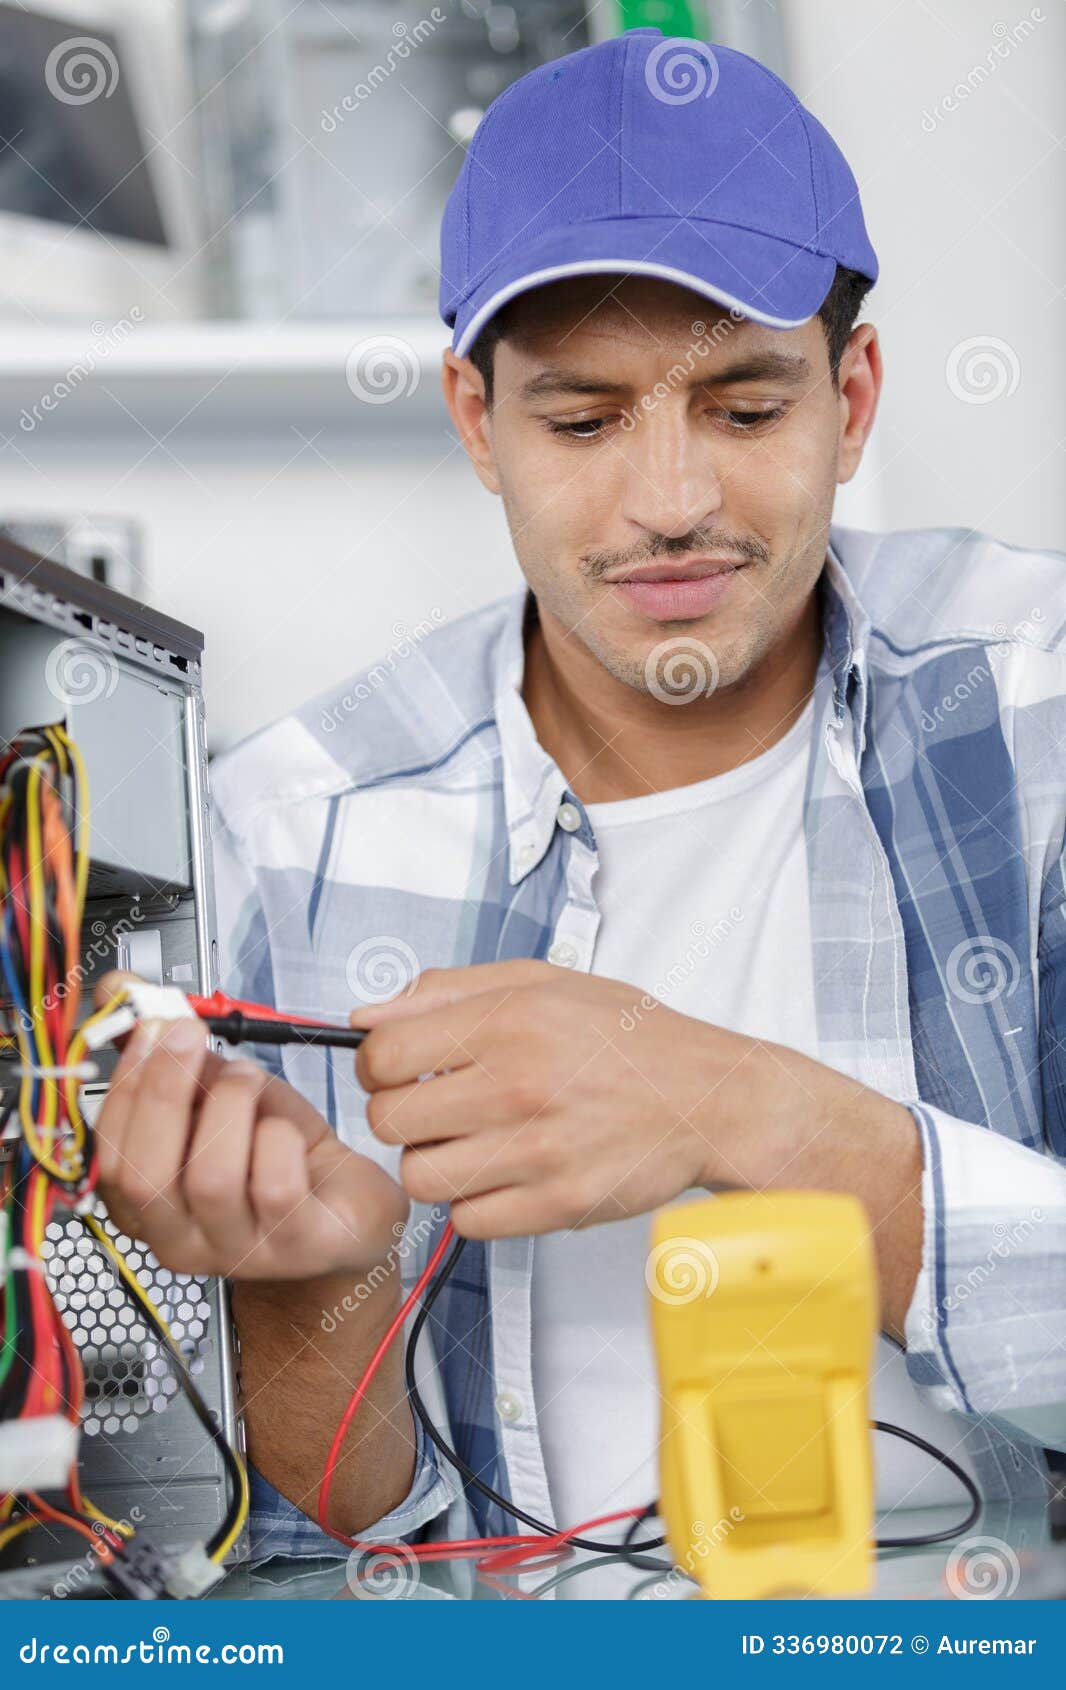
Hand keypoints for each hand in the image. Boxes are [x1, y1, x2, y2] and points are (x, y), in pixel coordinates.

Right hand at [92, 972, 408, 1278]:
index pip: (109, 1155)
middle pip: (145, 1175)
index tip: (150, 1029)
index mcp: (149, 1205)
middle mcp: (182, 1238)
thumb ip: (171, 1052)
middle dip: (165, 1092)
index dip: (125, 1086)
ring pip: (211, 1177)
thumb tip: (123, 992)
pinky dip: (280, 1139)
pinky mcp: (298, 1245)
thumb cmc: (277, 1152)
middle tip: (192, 1037)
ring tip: (249, 1081)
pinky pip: (275, 1186)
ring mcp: (238, 1249)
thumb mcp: (218, 1096)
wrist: (345, 1201)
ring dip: (231, 1106)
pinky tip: (286, 1131)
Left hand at [352, 959, 776, 1238]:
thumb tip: (367, 1013)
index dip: (379, 1064)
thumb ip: (448, 990)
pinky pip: (467, 1221)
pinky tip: (505, 1173)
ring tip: (471, 1142)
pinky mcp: (556, 1204)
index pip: (383, 1054)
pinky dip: (476, 1203)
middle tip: (436, 1108)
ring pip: (420, 1177)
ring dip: (435, 1163)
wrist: (707, 1097)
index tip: (400, 1069)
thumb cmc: (627, 1038)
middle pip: (389, 1120)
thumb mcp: (541, 983)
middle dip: (402, 1115)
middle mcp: (517, 1085)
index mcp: (508, 1021)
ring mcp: (537, 1151)